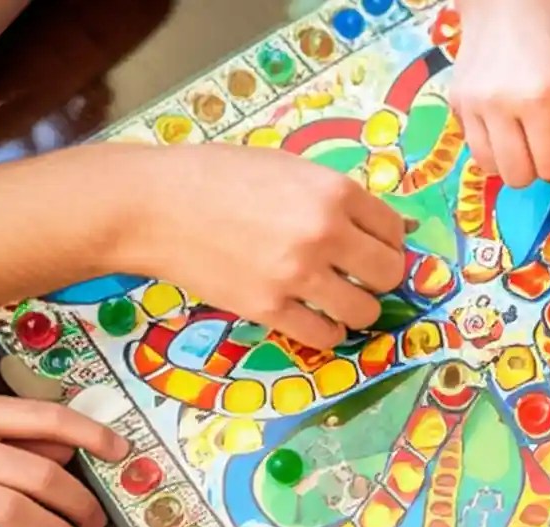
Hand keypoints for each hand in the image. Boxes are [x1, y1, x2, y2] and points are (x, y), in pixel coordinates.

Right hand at [116, 143, 408, 348]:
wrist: (154, 206)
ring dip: (358, 308)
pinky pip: (324, 336)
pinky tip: (317, 319)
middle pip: (388, 273)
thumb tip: (395, 225)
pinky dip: (329, 332)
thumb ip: (336, 195)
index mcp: (333, 191)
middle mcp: (323, 233)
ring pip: (364, 311)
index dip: (388, 241)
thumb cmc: (219, 176)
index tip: (373, 246)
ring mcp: (296, 275)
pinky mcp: (269, 309)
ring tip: (340, 300)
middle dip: (379, 277)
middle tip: (359, 276)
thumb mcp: (288, 167)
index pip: (393, 230)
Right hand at [452, 0, 549, 196]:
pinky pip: (474, 149)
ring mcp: (471, 106)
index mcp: (539, 100)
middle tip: (548, 137)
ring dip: (513, 161)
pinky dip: (494, 146)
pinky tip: (505, 120)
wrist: (509, 2)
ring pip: (491, 170)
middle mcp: (499, 106)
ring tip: (525, 131)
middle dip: (538, 168)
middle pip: (518, 177)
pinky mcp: (454, 104)